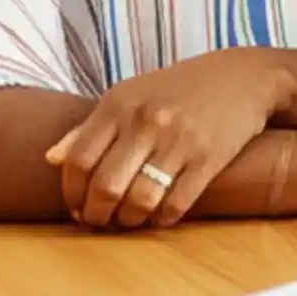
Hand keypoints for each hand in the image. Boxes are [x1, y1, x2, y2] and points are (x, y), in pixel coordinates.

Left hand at [45, 49, 280, 228]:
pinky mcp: (209, 157)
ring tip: (130, 220)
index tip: (78, 207)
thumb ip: (89, 125)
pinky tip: (161, 215)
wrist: (244, 76)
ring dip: (130, 220)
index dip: (72, 193)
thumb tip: (52, 158)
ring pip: (140, 199)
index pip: (79, 160)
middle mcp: (146, 121)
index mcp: (120, 103)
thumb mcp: (130, 94)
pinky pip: (177, 203)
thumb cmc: (182, 86)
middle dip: (98, 214)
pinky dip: (163, 218)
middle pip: (105, 185)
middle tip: (101, 221)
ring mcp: (179, 140)